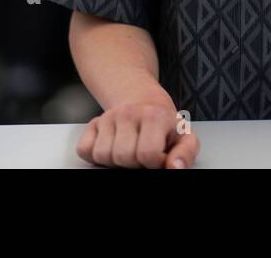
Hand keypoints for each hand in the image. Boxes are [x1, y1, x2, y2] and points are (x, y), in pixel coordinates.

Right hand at [76, 100, 199, 168]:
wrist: (145, 103)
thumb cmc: (164, 126)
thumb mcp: (184, 137)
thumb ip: (185, 153)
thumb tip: (175, 168)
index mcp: (154, 115)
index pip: (147, 154)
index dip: (154, 162)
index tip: (158, 156)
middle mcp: (128, 112)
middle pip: (123, 156)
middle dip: (134, 162)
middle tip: (142, 153)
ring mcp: (108, 117)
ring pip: (102, 155)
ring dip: (115, 160)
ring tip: (129, 149)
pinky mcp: (92, 123)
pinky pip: (84, 150)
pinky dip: (95, 155)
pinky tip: (112, 147)